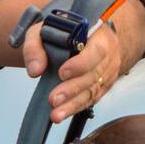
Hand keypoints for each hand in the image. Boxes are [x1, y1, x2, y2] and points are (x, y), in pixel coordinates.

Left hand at [23, 0, 144, 121]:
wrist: (80, 33)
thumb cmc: (64, 30)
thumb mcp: (44, 29)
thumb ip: (35, 46)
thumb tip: (35, 70)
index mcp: (99, 33)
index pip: (96, 51)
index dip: (81, 64)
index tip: (62, 73)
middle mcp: (109, 52)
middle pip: (94, 74)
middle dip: (72, 89)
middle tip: (54, 99)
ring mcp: (109, 69)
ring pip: (93, 90)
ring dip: (73, 104)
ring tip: (56, 114)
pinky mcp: (105, 83)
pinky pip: (93, 98)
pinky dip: (77, 107)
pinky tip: (63, 113)